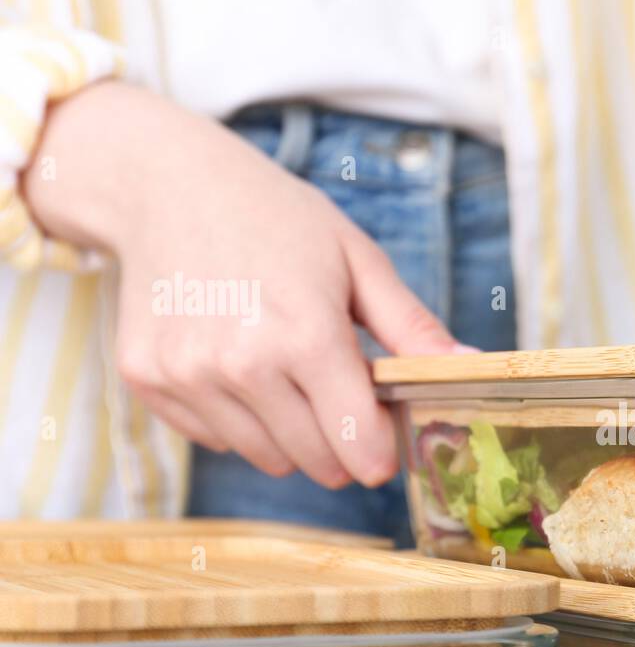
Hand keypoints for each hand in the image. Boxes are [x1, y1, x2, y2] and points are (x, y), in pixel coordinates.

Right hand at [22, 81, 459, 486]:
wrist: (166, 184)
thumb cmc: (276, 218)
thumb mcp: (358, 260)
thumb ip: (412, 327)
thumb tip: (473, 365)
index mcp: (307, 336)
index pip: (360, 447)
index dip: (383, 451)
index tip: (386, 436)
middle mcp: (243, 365)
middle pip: (318, 463)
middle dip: (341, 444)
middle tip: (339, 394)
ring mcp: (189, 376)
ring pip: (267, 458)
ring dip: (290, 434)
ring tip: (285, 370)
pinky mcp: (150, 381)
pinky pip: (215, 439)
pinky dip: (237, 418)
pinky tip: (236, 363)